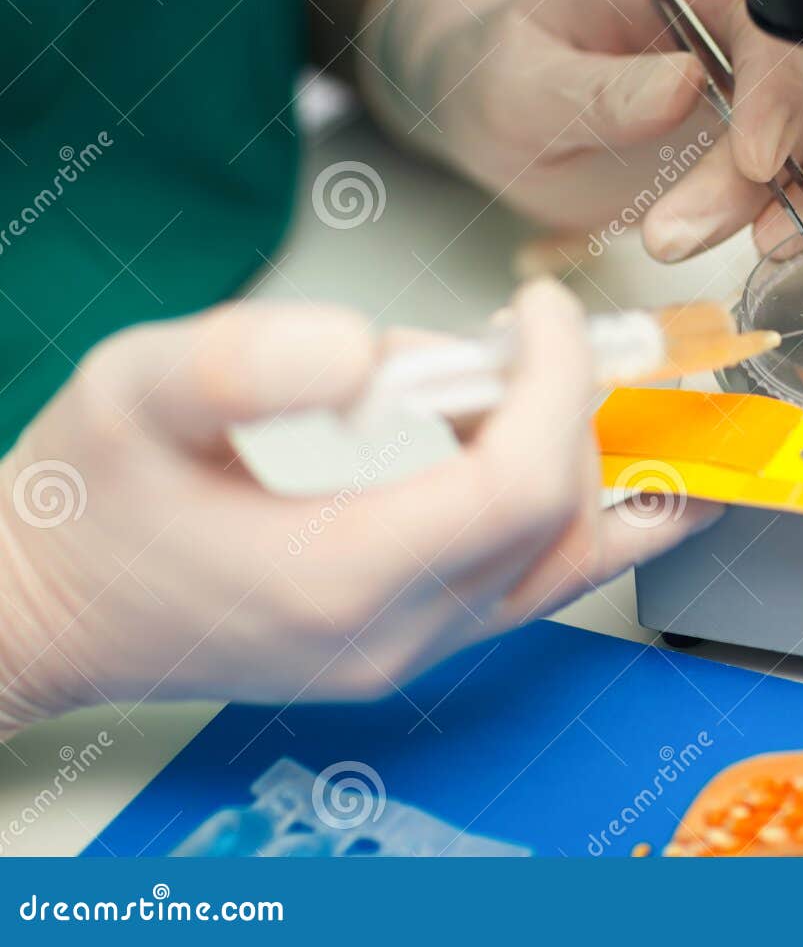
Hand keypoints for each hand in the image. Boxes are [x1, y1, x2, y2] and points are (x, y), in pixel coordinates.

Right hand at [0, 282, 718, 735]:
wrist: (47, 611)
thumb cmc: (86, 507)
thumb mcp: (134, 393)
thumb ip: (242, 362)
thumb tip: (362, 352)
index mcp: (339, 576)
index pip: (518, 486)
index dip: (557, 382)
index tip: (539, 311)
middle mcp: (396, 634)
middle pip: (562, 522)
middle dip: (572, 410)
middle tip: (528, 338)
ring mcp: (413, 652)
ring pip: (569, 564)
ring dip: (587, 464)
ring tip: (544, 381)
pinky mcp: (415, 643)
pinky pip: (535, 583)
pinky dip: (565, 507)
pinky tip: (549, 441)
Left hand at [357, 0, 802, 259]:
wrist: (493, 115)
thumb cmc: (497, 76)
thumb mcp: (518, 81)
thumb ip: (596, 88)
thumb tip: (686, 86)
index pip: (774, 23)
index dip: (780, 91)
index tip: (753, 164)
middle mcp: (742, 39)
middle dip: (780, 177)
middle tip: (679, 236)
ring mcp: (761, 101)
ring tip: (729, 251)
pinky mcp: (761, 161)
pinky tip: (754, 256)